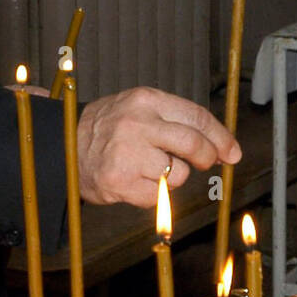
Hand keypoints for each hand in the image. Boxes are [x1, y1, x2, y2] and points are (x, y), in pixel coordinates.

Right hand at [77, 86, 241, 207]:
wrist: (64, 144)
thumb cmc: (109, 127)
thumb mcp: (139, 107)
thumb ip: (175, 121)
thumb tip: (219, 145)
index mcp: (147, 100)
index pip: (196, 117)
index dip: (220, 136)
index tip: (232, 151)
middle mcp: (138, 124)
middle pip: (193, 144)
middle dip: (208, 157)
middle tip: (207, 163)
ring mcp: (128, 153)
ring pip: (178, 174)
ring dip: (174, 177)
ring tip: (151, 167)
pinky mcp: (120, 181)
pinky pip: (157, 195)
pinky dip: (154, 194)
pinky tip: (136, 180)